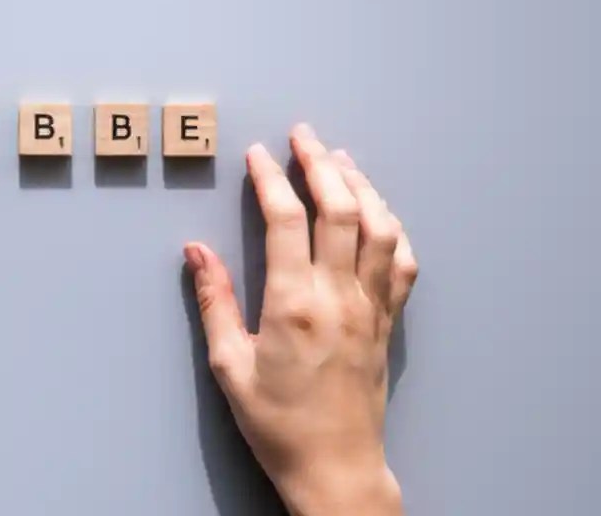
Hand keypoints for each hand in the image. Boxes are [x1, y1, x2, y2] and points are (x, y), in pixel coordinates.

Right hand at [185, 124, 416, 515]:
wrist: (335, 466)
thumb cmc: (276, 423)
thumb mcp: (229, 365)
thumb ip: (215, 301)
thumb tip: (196, 250)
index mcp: (294, 304)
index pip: (286, 220)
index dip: (272, 179)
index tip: (258, 154)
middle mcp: (339, 296)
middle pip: (339, 209)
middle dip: (320, 163)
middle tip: (302, 135)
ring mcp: (372, 306)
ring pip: (378, 226)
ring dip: (360, 184)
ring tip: (340, 159)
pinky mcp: (389, 321)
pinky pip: (403, 261)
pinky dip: (393, 227)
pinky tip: (378, 212)